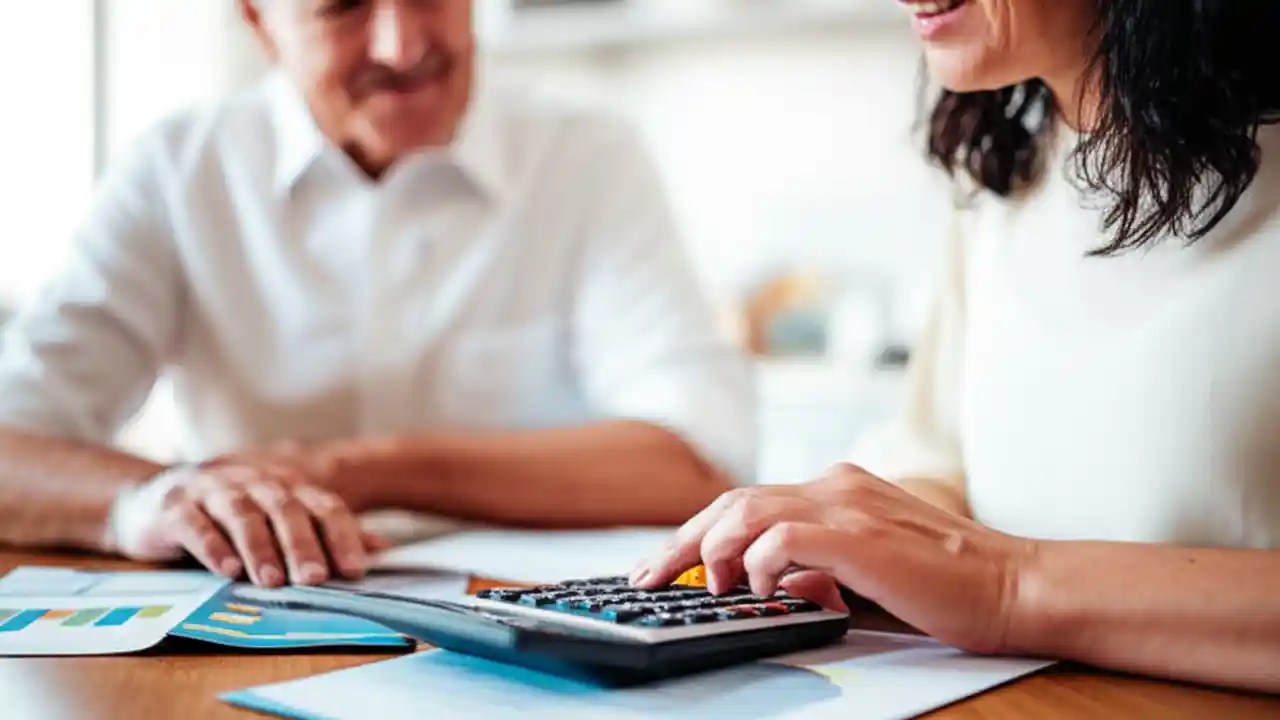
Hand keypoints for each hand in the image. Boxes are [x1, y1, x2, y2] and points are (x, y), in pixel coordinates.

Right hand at [114, 463, 388, 587]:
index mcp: (285, 486)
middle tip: (316, 578)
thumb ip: (325, 532)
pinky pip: (195, 524)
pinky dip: (212, 546)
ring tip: (271, 580)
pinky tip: (226, 570)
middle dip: (302, 544)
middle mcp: (252, 482)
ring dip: (259, 548)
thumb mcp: (277, 518)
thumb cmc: (229, 514)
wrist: (153, 498)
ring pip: (242, 514)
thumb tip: (380, 550)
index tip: (356, 569)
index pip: (323, 506)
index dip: (342, 535)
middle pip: (285, 509)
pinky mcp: (175, 506)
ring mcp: (212, 490)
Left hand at [630, 464, 1035, 654]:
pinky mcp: (859, 536)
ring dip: (712, 550)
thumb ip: (817, 568)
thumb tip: (772, 583)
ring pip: (748, 511)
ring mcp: (847, 506)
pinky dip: (759, 563)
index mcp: (837, 488)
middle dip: (681, 541)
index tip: (664, 564)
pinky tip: (759, 587)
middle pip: (734, 501)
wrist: (1013, 586)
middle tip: (648, 577)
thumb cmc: (946, 585)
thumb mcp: (867, 571)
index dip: (697, 531)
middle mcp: (836, 486)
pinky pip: (783, 539)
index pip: (748, 501)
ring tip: (705, 587)